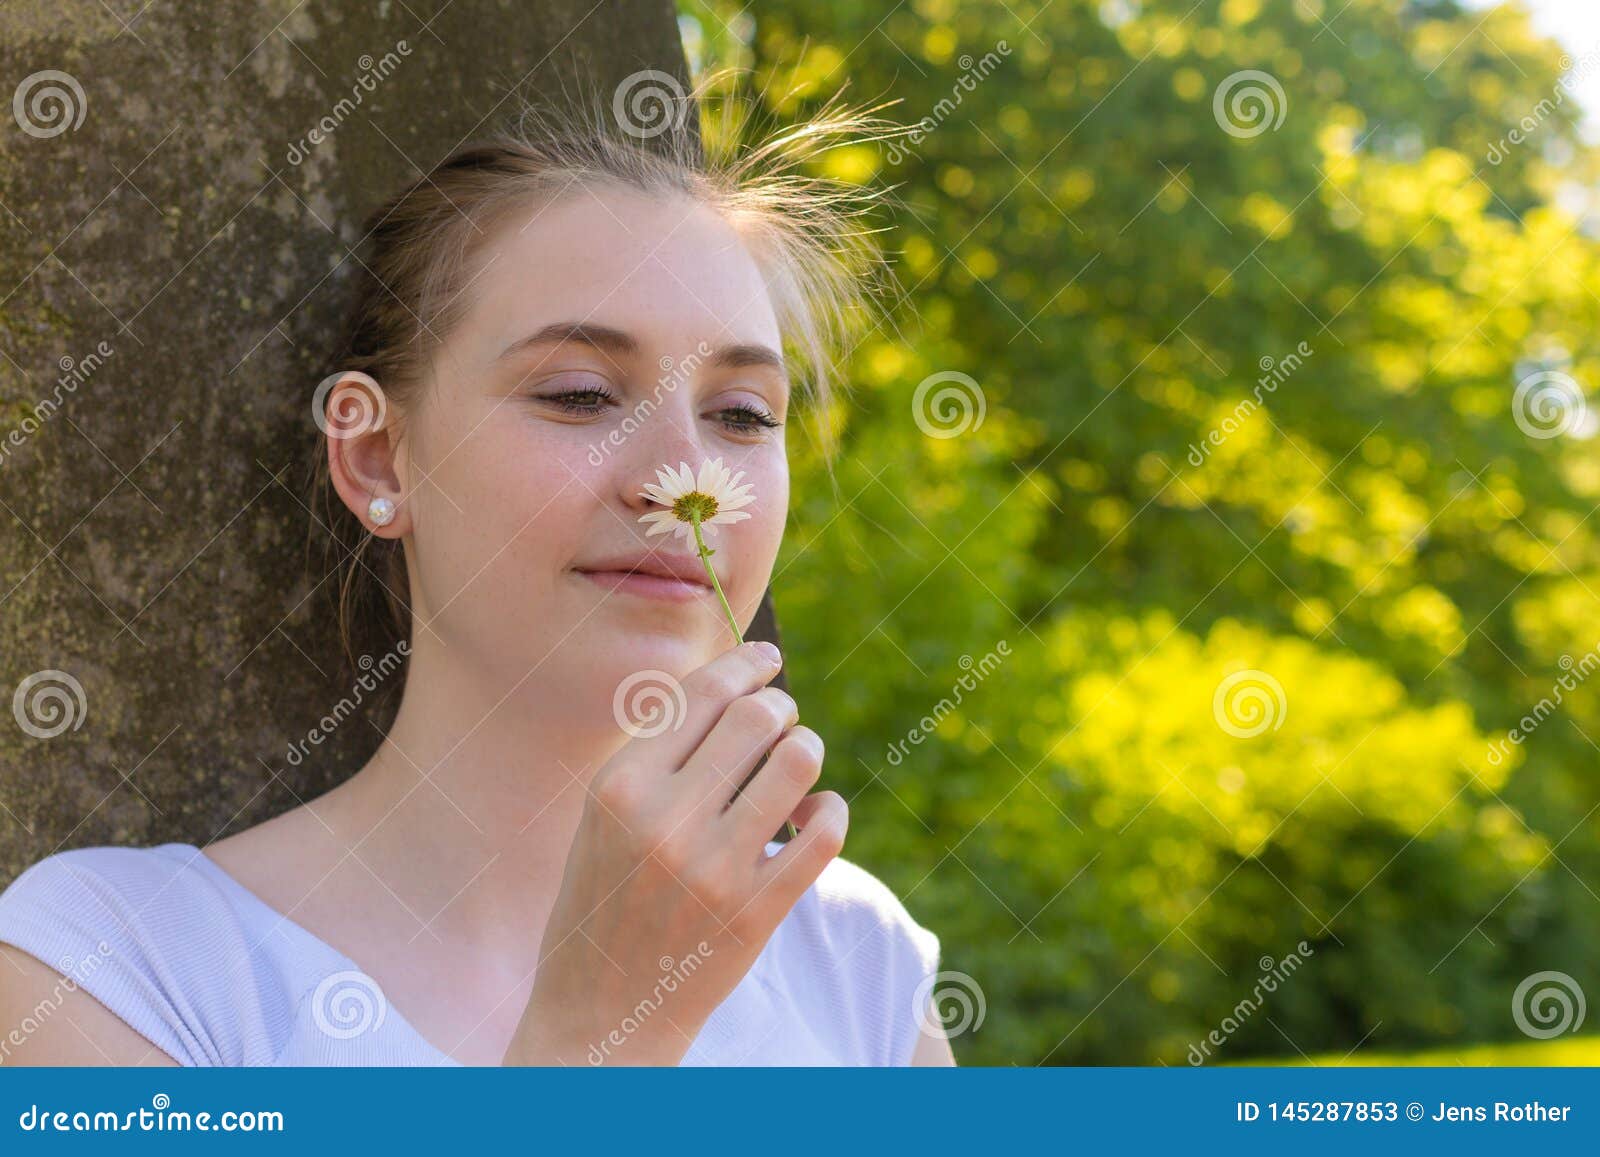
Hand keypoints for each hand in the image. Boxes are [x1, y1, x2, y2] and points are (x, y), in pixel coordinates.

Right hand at [502, 640, 846, 1065]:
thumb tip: (729, 687)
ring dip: (808, 750)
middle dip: (780, 706)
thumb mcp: (603, 817)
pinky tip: (814, 814)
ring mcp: (715, 867)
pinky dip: (830, 809)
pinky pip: (824, 832)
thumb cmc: (602, 901)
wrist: (599, 1011)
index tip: (768, 658)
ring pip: (797, 762)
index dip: (745, 663)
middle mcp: (665, 819)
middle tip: (782, 720)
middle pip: (757, 717)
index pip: (701, 694)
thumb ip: (657, 757)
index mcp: (620, 786)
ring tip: (798, 763)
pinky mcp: (756, 909)